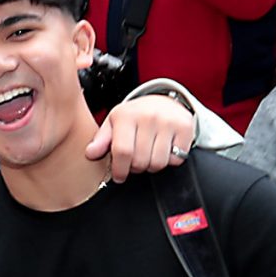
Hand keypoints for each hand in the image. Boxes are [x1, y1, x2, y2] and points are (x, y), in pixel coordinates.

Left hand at [84, 92, 199, 182]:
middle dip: (135, 168)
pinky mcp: (185, 128)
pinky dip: (170, 160)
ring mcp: (168, 121)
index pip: (123, 151)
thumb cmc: (135, 116)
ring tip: (148, 154)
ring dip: (152, 166)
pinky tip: (164, 149)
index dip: (120, 169)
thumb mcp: (114, 123)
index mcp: (127, 115)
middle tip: (135, 161)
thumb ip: (101, 139)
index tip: (119, 176)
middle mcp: (148, 116)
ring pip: (158, 163)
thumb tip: (90, 154)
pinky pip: (176, 159)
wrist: (163, 100)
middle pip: (141, 161)